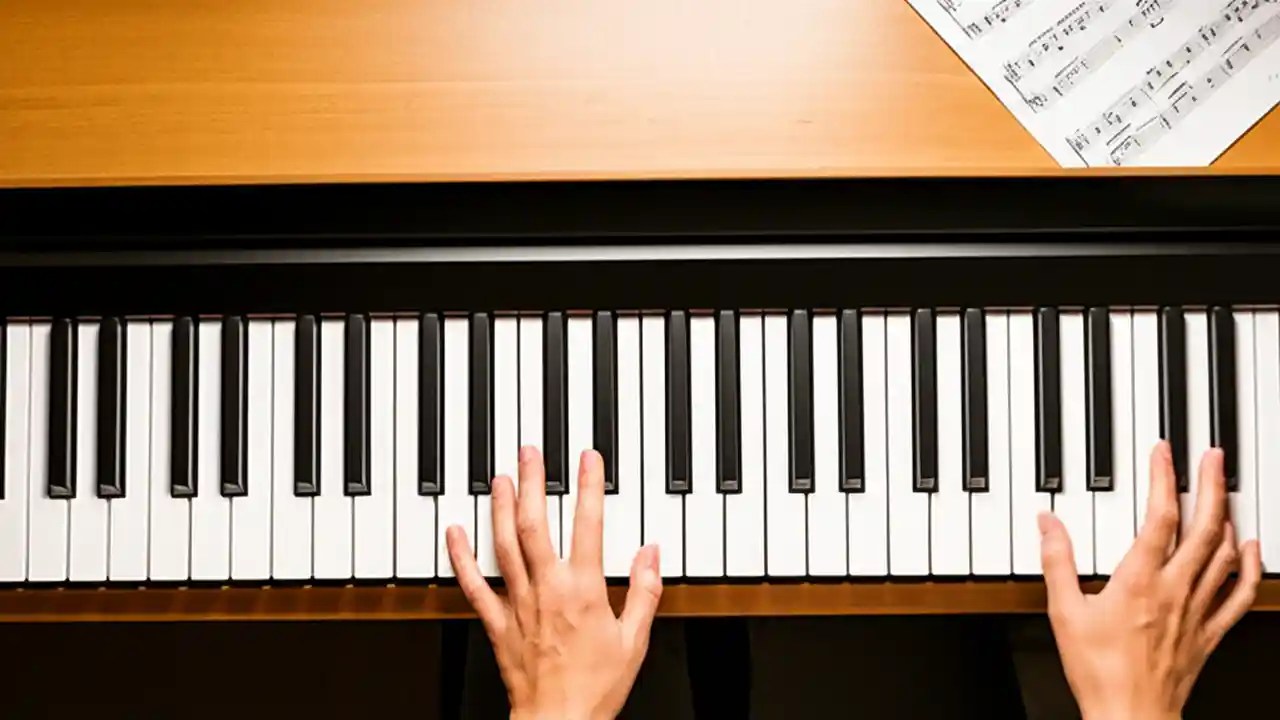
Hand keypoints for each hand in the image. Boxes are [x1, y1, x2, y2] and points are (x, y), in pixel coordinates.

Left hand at [446, 446, 662, 719]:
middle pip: (535, 524)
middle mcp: (547, 589)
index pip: (588, 525)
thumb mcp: (634, 640)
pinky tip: (455, 532)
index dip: (589, 487)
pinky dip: (461, 556)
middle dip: (533, 483)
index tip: (588, 459)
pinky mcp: (497, 623)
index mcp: (584, 590)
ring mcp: (518, 604)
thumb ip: (644, 592)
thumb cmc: (595, 688)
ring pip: (504, 545)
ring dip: (500, 507)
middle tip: (529, 452)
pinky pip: (474, 584)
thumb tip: (651, 554)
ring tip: (500, 477)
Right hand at [1038, 441, 1260, 719]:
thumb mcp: (1064, 612)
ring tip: (1225, 490)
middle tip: (1213, 457)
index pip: (1159, 516)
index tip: (1164, 453)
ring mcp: (1197, 611)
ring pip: (1224, 554)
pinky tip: (1249, 548)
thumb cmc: (1098, 671)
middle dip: (1210, 485)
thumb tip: (1048, 524)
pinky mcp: (1208, 632)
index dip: (1164, 478)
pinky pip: (1238, 594)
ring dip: (1228, 516)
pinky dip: (1247, 567)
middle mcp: (1174, 590)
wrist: (1130, 716)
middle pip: (1204, 527)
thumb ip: (1057, 562)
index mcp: (1139, 581)